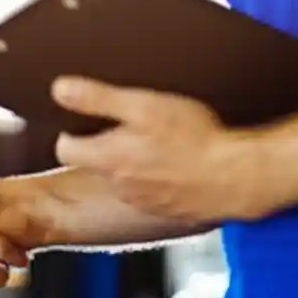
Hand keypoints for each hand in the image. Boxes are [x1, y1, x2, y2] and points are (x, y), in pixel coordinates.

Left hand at [51, 76, 275, 223]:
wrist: (238, 176)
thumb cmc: (194, 139)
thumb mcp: (143, 105)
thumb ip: (97, 98)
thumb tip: (59, 89)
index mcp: (107, 158)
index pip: (63, 148)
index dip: (70, 131)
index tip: (83, 120)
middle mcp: (119, 184)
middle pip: (94, 163)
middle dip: (103, 145)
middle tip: (128, 126)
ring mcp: (142, 200)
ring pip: (122, 178)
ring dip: (132, 162)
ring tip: (158, 142)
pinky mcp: (166, 208)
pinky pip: (150, 192)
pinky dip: (156, 178)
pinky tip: (176, 162)